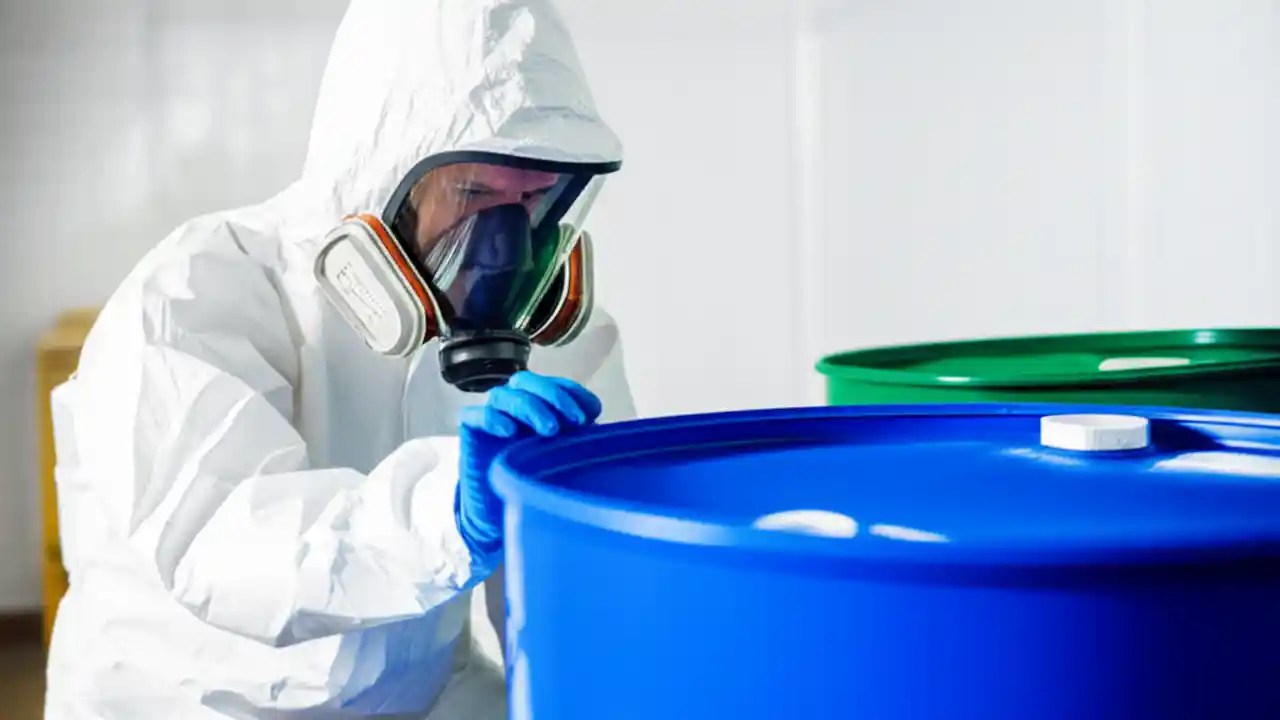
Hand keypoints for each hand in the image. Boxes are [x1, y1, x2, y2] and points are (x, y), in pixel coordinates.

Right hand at [454, 372, 602, 568]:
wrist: (501, 522)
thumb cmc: (536, 489)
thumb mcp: (567, 463)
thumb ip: (583, 444)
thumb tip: (615, 434)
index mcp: (540, 410)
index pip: (554, 385)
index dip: (572, 391)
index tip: (591, 413)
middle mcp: (515, 411)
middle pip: (526, 381)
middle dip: (552, 395)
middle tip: (571, 421)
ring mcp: (492, 420)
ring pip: (504, 394)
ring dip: (529, 406)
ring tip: (548, 431)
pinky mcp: (472, 435)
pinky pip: (474, 414)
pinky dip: (492, 418)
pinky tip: (509, 432)